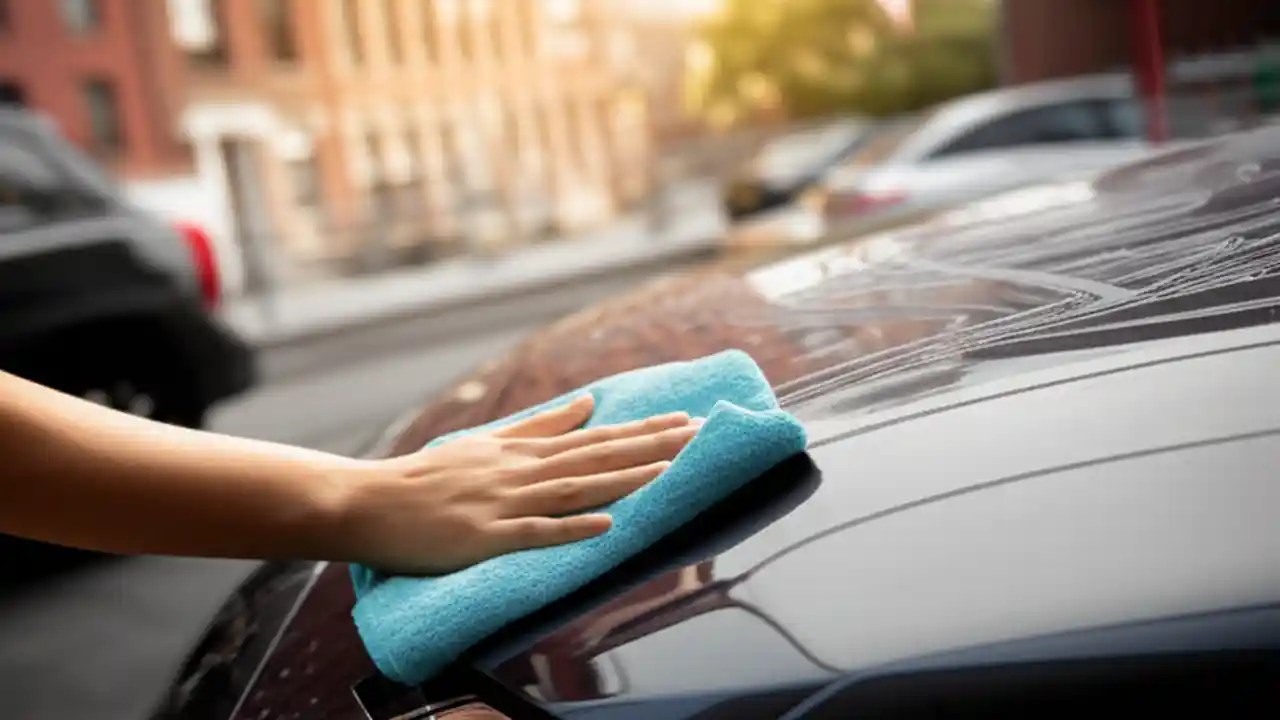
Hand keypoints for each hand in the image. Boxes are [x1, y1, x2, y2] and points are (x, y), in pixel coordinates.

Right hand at [337, 395, 699, 573]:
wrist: (370, 503)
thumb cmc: (428, 477)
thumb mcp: (487, 442)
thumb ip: (540, 425)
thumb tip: (589, 404)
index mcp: (522, 450)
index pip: (595, 437)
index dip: (643, 430)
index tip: (685, 419)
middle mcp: (519, 470)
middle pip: (595, 456)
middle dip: (650, 445)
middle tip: (698, 432)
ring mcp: (502, 502)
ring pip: (574, 487)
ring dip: (624, 478)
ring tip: (669, 469)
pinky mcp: (483, 536)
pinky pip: (534, 532)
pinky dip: (571, 526)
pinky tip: (606, 523)